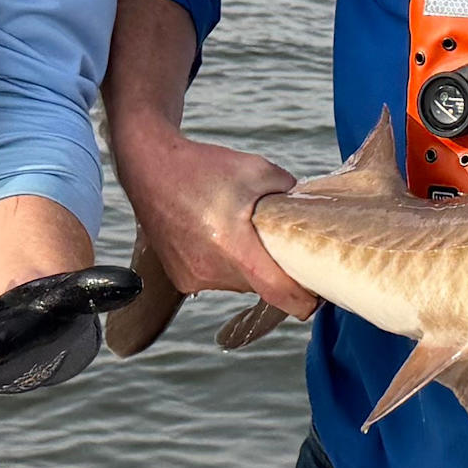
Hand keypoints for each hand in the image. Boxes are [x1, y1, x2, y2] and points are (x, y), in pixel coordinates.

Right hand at [112, 120, 319, 321]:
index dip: (305, 300)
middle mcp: (212, 271)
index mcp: (236, 249)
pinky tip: (217, 236)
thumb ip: (290, 193)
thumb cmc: (204, 167)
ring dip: (248, 265)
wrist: (150, 168)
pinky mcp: (181, 280)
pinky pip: (217, 280)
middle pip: (262, 286)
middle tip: (277, 240)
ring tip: (238, 231)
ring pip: (240, 283)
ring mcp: (193, 278)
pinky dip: (225, 265)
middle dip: (275, 269)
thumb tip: (307, 211)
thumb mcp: (259, 170)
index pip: (280, 294)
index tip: (317, 295)